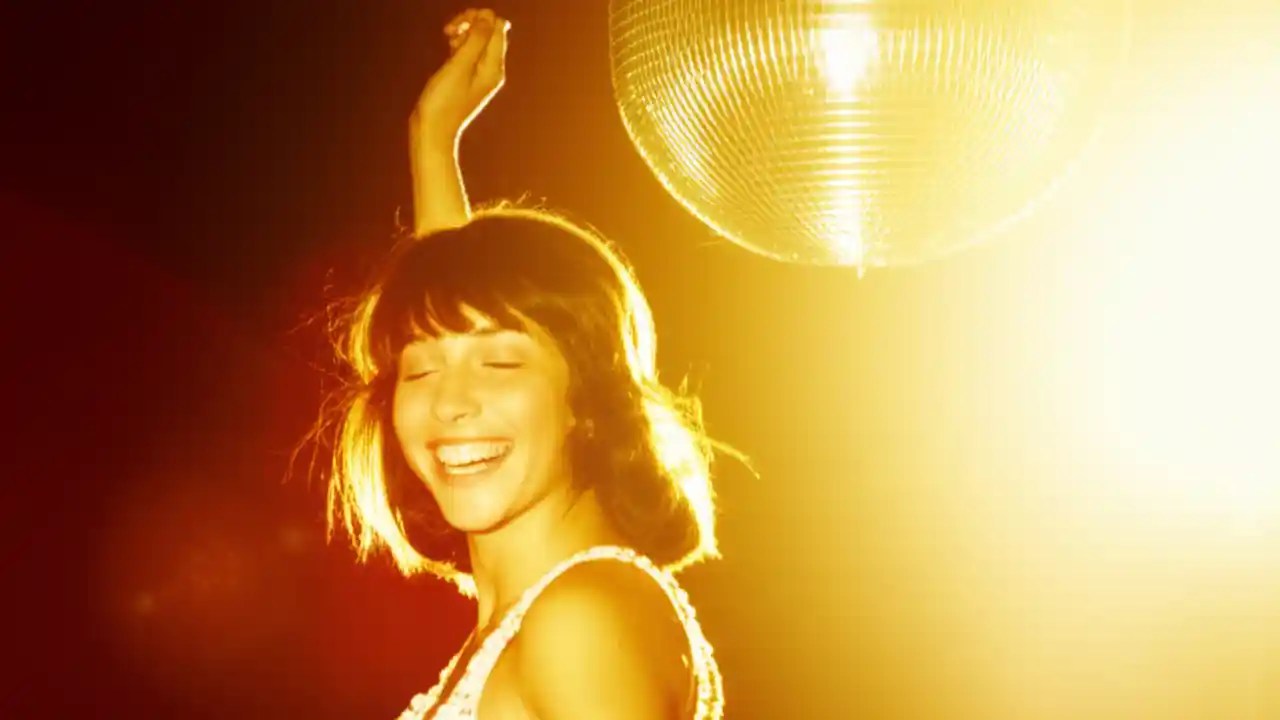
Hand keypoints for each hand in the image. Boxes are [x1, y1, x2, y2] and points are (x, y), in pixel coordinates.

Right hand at [412, 8, 510, 149]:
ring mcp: (478, 72)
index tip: (460, 25)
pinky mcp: (465, 74)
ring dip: (462, 31)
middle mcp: (491, 69)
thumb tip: (488, 17)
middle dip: (470, 22)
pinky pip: (467, 49)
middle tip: (451, 30)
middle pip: (489, 30)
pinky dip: (458, 42)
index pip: (497, 27)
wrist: (432, 130)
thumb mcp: (459, 66)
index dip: (479, 18)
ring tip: (447, 39)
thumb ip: (476, 40)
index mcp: (494, 67)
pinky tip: (447, 45)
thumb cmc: (443, 102)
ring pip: (477, 37)